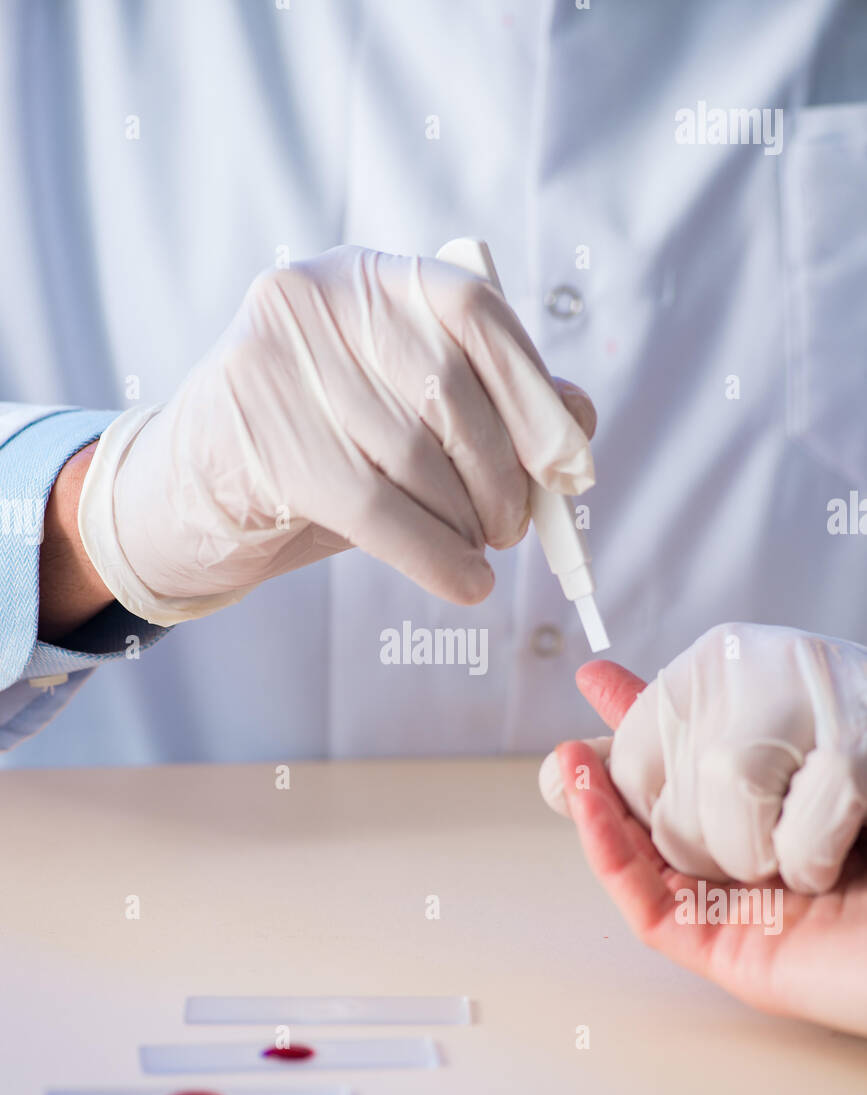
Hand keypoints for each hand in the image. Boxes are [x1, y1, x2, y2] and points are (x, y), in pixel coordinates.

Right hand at [77, 247, 594, 624]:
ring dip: (466, 522)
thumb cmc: (324, 450)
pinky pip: (374, 509)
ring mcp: (274, 361)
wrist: (196, 493)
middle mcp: (317, 297)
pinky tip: (463, 583)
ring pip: (413, 455)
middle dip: (501, 475)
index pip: (475, 311)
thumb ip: (492, 406)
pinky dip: (434, 556)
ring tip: (476, 551)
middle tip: (513, 529)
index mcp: (367, 276)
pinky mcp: (255, 436)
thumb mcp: (407, 416)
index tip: (573, 467)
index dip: (536, 395)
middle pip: (448, 390)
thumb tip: (578, 424)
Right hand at [544, 660, 866, 1037]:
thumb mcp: (865, 765)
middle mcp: (769, 864)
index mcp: (801, 820)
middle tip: (585, 710)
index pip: (721, 761)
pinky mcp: (729, 955)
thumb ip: (825, 739)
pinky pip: (650, 904)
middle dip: (621, 756)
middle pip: (672, 805)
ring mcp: (746, 912)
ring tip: (570, 756)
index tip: (625, 680)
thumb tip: (778, 681)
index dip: (670, 719)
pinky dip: (612, 852)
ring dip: (601, 803)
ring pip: (648, 856)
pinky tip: (594, 804)